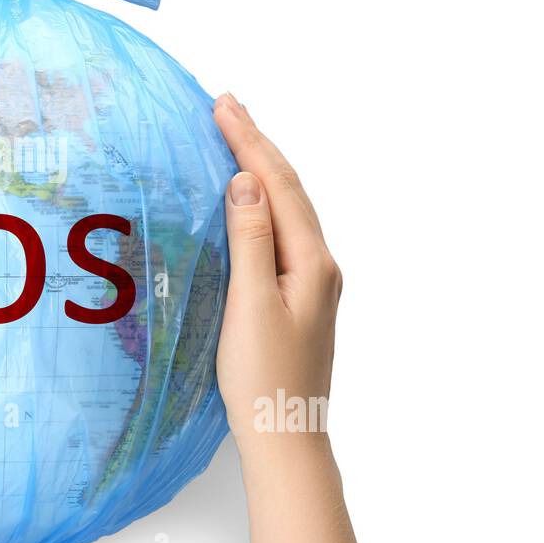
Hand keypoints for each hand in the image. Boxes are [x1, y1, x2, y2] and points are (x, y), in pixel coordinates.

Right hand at [213, 91, 341, 466]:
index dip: (248, 142)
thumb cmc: (264, 378)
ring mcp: (314, 280)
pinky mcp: (300, 296)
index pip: (278, 184)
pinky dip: (264, 200)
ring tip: (237, 136)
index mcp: (312, 261)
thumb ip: (250, 238)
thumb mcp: (250, 304)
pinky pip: (283, 229)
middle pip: (289, 189)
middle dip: (257, 144)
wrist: (286, 436)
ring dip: (262, 168)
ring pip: (288, 207)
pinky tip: (248, 199)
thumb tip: (246, 180)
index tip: (222, 105)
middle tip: (226, 105)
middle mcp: (321, 264)